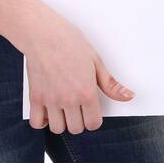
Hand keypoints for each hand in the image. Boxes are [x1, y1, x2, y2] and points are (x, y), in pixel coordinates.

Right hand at [17, 7, 134, 134]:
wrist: (45, 34)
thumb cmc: (71, 43)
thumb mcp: (96, 62)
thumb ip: (110, 84)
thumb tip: (128, 96)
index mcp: (87, 92)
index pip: (93, 124)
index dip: (94, 119)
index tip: (91, 111)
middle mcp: (69, 99)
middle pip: (76, 128)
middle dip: (79, 121)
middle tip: (78, 109)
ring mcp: (50, 99)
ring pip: (57, 128)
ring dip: (61, 122)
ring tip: (63, 109)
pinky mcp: (35, 97)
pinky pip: (37, 122)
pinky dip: (42, 120)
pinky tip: (48, 110)